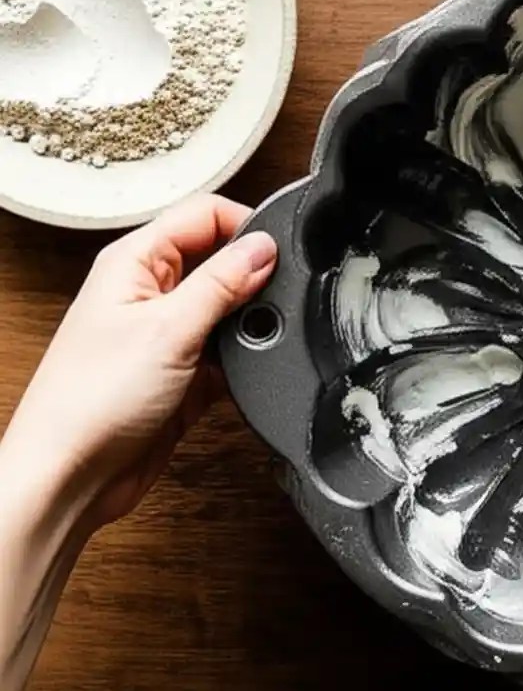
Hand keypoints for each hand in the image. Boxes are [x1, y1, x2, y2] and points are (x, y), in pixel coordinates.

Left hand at [0, 195, 276, 528]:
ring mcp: (168, 334)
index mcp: (135, 263)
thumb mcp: (168, 329)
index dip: (245, 226)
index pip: (203, 215)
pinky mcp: (185, 373)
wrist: (73, 474)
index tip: (280, 252)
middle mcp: (151, 293)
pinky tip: (248, 371)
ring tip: (260, 339)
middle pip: (221, 260)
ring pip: (230, 309)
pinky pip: (230, 354)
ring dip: (251, 323)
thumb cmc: (91, 400)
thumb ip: (222, 283)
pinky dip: (246, 361)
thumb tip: (263, 247)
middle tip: (273, 301)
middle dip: (254, 277)